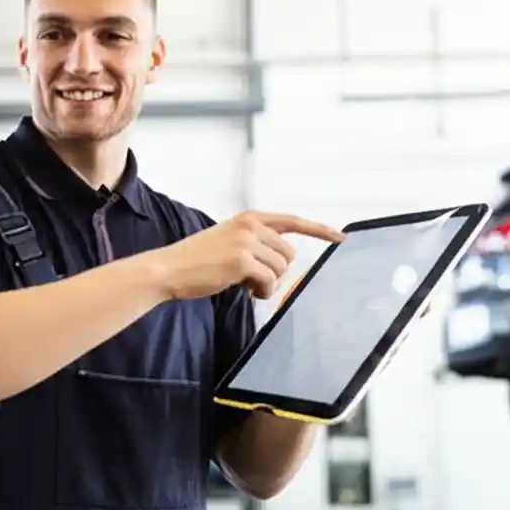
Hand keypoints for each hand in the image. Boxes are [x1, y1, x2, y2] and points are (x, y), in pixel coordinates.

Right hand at [149, 211, 343, 300]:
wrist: (169, 269)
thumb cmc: (197, 260)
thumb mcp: (228, 240)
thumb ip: (255, 243)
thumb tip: (281, 262)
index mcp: (249, 218)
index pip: (292, 221)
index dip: (319, 230)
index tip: (340, 237)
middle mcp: (250, 225)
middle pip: (289, 253)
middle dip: (277, 271)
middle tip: (253, 280)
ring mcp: (246, 241)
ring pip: (281, 269)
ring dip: (267, 284)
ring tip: (245, 285)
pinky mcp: (242, 260)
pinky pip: (269, 281)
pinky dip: (260, 292)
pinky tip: (244, 291)